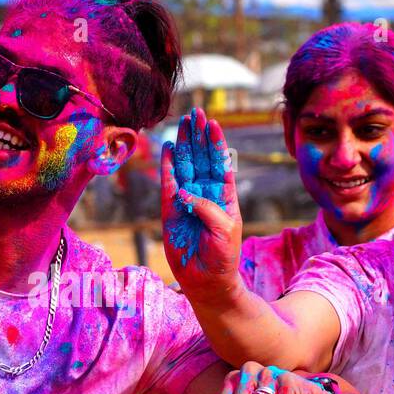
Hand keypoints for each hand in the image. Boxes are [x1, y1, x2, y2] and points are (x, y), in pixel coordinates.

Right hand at [159, 108, 241, 302]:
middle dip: (199, 136)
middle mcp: (205, 193)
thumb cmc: (223, 256)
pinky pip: (168, 183)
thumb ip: (208, 208)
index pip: (220, 163)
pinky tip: (169, 148)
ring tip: (183, 122)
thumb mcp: (225, 229)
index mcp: (224, 196)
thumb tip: (185, 192)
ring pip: (185, 166)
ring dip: (185, 144)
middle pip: (201, 158)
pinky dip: (168, 166)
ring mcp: (187, 200)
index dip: (216, 143)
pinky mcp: (170, 210)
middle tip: (196, 113)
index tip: (213, 123)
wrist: (207, 279)